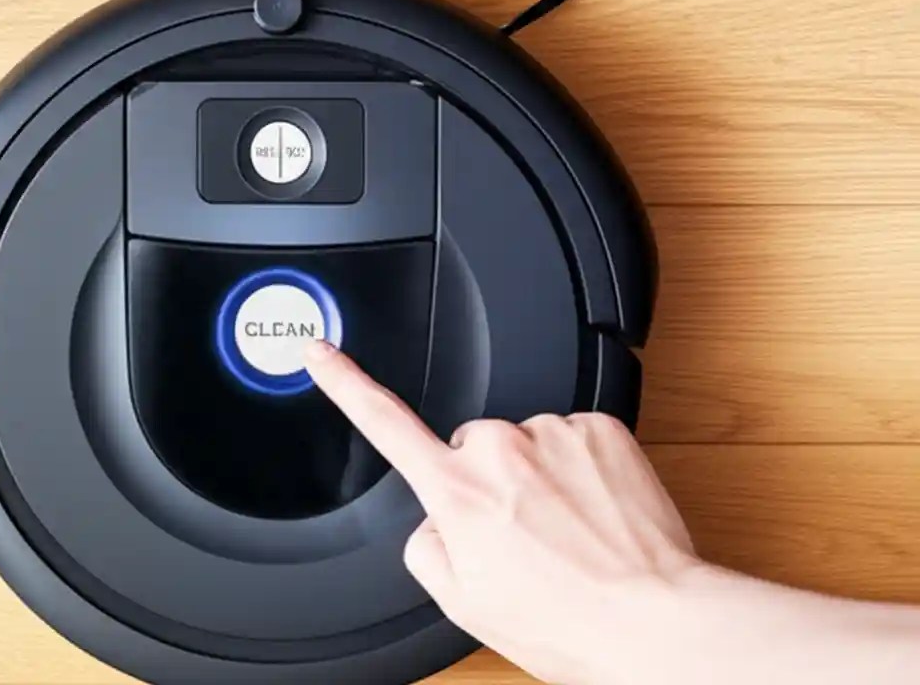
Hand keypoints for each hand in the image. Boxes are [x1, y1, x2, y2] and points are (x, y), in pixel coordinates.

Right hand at [303, 340, 700, 684]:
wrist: (652, 619)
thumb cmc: (566, 620)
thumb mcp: (465, 604)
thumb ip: (428, 549)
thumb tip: (437, 523)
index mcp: (456, 491)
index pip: (383, 422)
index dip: (344, 383)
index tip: (321, 351)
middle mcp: (501, 450)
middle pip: (473, 448)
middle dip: (489, 482)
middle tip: (524, 537)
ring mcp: (554, 434)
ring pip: (528, 445)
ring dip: (541, 479)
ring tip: (569, 534)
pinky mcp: (601, 428)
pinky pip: (573, 439)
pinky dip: (581, 471)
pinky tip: (595, 513)